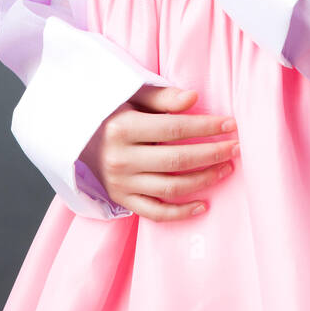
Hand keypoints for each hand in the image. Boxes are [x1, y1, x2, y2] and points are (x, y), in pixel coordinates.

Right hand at [78, 84, 239, 220]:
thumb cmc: (111, 114)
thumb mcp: (130, 98)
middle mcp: (121, 159)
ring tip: (226, 168)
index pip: (174, 129)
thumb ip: (162, 98)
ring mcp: (121, 183)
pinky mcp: (122, 200)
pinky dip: (181, 212)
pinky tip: (204, 204)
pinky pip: (155, 212)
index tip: (230, 124)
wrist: (73, 139)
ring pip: (171, 188)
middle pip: (177, 160)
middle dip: (212, 153)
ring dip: (204, 179)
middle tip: (236, 147)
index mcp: (123, 128)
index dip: (205, 126)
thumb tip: (194, 98)